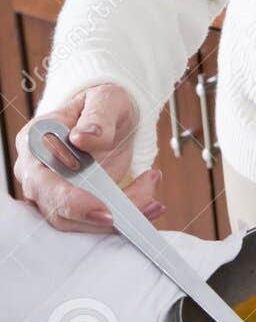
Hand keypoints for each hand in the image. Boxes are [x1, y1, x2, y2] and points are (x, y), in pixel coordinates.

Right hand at [14, 83, 164, 232]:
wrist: (110, 118)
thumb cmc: (102, 105)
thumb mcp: (106, 99)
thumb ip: (97, 116)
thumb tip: (82, 138)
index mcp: (35, 142)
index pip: (42, 179)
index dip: (70, 199)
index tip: (103, 206)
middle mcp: (38, 173)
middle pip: (57, 210)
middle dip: (98, 217)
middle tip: (137, 210)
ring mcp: (54, 193)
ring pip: (79, 221)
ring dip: (119, 216)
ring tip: (153, 203)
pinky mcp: (75, 205)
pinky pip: (95, 221)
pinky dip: (124, 217)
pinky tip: (150, 206)